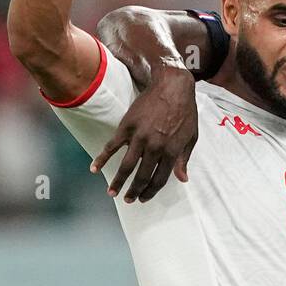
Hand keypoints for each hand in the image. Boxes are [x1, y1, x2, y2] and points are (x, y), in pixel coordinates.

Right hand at [90, 64, 197, 202]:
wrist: (172, 85)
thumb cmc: (185, 111)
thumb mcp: (191, 137)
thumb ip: (184, 159)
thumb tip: (182, 179)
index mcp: (171, 152)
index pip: (159, 179)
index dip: (151, 192)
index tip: (144, 198)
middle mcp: (155, 148)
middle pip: (142, 176)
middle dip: (134, 191)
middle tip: (127, 200)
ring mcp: (140, 137)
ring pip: (126, 166)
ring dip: (118, 181)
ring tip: (111, 193)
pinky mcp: (127, 126)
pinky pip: (112, 146)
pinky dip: (102, 158)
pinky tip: (95, 168)